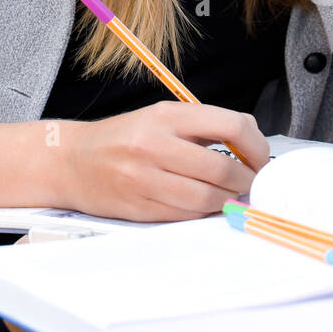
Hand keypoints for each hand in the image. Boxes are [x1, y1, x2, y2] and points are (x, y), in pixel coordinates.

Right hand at [57, 101, 270, 221]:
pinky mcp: (138, 207)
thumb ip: (202, 127)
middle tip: (252, 183)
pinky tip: (206, 205)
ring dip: (228, 201)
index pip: (230, 125)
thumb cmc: (124, 137)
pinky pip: (185, 215)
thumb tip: (249, 144)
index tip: (260, 157)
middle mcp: (155, 145)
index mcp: (166, 116)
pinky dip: (203, 212)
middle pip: (222, 169)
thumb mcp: (161, 117)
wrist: (72, 160)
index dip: (256, 145)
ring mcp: (145, 179)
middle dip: (246, 181)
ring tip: (232, 196)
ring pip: (206, 198)